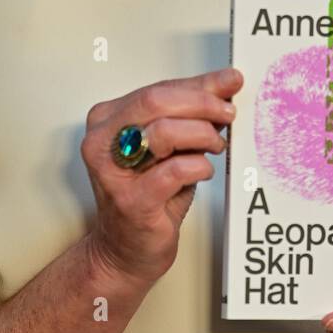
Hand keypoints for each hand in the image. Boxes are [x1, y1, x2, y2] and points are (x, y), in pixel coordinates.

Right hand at [81, 67, 243, 288]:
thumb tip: (225, 83)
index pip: (157, 89)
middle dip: (201, 103)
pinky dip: (197, 167)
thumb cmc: (149, 196)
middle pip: (156, 102)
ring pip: (163, 132)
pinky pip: (173, 171)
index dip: (199, 84)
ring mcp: (112, 172)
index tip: (230, 81)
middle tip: (228, 112)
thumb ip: (192, 114)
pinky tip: (203, 171)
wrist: (125, 251)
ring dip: (201, 135)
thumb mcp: (172, 146)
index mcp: (108, 119)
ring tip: (216, 144)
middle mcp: (102, 141)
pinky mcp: (131, 201)